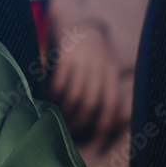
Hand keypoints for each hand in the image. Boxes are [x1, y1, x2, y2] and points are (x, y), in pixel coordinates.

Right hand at [50, 24, 126, 141]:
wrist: (85, 29)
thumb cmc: (100, 58)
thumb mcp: (112, 72)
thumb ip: (112, 92)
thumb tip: (116, 121)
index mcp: (112, 74)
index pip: (111, 104)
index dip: (105, 123)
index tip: (97, 137)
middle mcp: (98, 68)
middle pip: (91, 102)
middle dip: (81, 121)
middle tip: (72, 131)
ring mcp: (81, 62)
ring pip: (74, 93)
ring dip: (66, 111)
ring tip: (59, 120)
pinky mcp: (65, 56)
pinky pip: (59, 80)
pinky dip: (54, 95)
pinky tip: (50, 102)